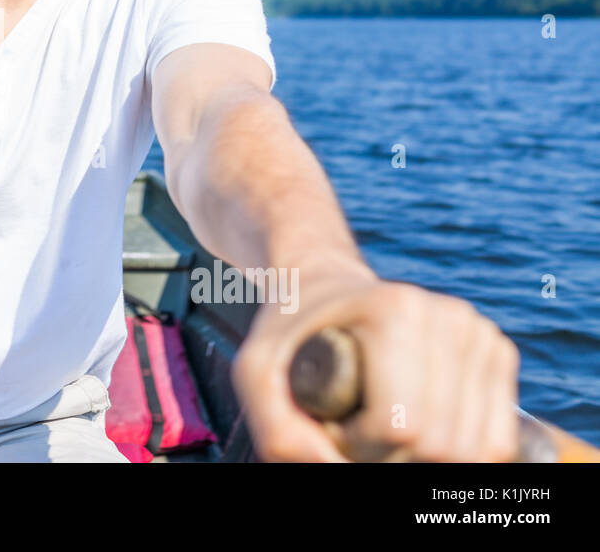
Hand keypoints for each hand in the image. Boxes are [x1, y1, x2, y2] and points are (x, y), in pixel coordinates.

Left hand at [231, 257, 520, 461]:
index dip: (358, 445)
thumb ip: (276, 429)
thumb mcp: (256, 371)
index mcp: (397, 311)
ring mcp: (481, 333)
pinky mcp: (498, 352)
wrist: (325, 288)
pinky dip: (456, 451)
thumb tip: (333, 467)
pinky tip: (416, 424)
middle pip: (440, 445)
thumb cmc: (289, 332)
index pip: (399, 426)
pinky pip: (495, 440)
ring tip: (379, 424)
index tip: (330, 421)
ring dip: (421, 456)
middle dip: (389, 456)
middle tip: (352, 426)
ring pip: (475, 450)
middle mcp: (451, 316)